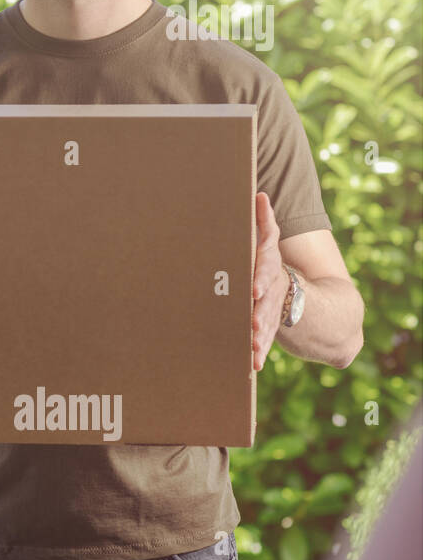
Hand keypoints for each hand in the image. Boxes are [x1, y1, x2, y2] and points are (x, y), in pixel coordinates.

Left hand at [251, 191, 286, 372]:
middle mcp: (272, 293)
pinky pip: (262, 343)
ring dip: (259, 337)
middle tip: (253, 323)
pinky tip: (252, 364)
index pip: (266, 273)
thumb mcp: (268, 245)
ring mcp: (271, 314)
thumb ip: (263, 223)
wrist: (306, 302)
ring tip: (253, 348)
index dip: (262, 280)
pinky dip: (257, 353)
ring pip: (266, 327)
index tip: (255, 289)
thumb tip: (258, 195)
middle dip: (260, 313)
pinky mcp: (266, 332)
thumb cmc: (270, 267)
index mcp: (269, 271)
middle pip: (268, 304)